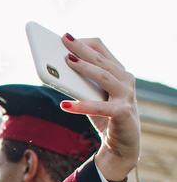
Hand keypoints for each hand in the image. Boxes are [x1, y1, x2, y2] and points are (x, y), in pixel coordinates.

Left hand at [60, 34, 140, 181]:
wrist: (122, 145)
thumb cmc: (105, 116)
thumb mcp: (91, 96)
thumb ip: (79, 84)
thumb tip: (55, 72)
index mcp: (118, 72)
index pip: (102, 49)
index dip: (84, 42)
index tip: (66, 37)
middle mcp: (125, 80)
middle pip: (102, 60)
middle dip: (82, 49)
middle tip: (63, 41)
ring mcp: (126, 95)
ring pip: (105, 76)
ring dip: (85, 68)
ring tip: (67, 62)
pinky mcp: (122, 113)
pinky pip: (100, 107)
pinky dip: (82, 106)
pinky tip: (64, 105)